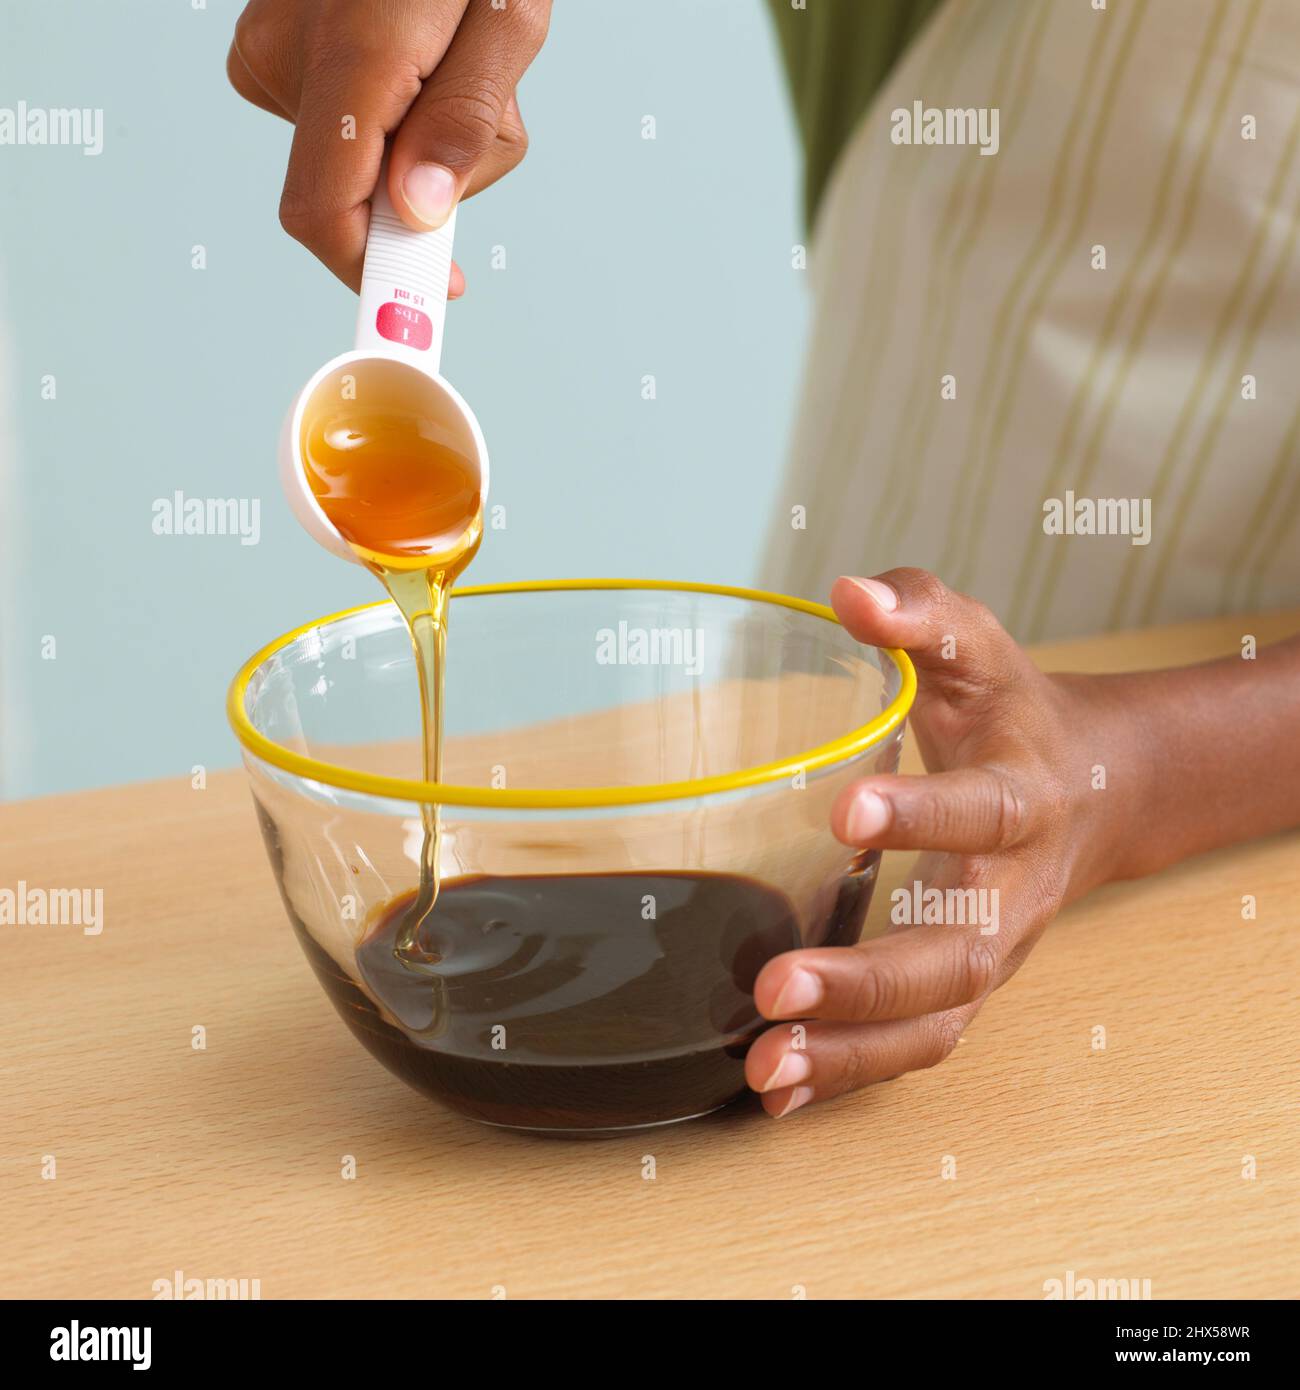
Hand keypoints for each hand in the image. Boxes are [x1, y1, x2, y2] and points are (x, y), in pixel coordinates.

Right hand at [228, 0, 550, 290]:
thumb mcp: (503, 22)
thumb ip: (464, 123)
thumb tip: (420, 213)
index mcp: (346, 57)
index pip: (324, 215)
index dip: (372, 275)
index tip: (417, 311)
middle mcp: (288, 61)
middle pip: (360, 195)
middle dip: (436, 183)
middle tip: (489, 109)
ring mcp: (276, 54)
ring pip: (362, 162)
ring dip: (433, 143)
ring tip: (462, 60)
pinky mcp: (282, 52)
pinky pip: (349, 125)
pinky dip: (404, 114)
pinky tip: (428, 56)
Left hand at [746, 568, 1124, 1117]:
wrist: (1088, 786)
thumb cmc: (1010, 709)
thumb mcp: (976, 645)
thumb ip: (920, 613)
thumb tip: (848, 592)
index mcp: (1023, 793)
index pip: (983, 808)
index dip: (924, 814)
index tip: (845, 813)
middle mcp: (1012, 887)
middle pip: (957, 950)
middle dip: (869, 978)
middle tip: (776, 987)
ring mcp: (992, 948)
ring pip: (937, 1019)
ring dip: (851, 1049)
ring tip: (764, 1064)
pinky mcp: (964, 985)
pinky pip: (917, 1044)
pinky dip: (851, 1072)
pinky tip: (779, 1089)